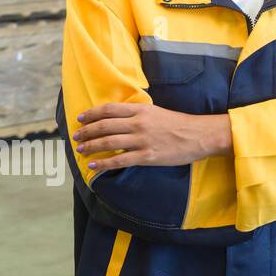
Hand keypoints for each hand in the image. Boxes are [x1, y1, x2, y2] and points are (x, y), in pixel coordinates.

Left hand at [73, 104, 230, 169]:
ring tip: (80, 150)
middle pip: (104, 126)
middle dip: (86, 131)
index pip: (109, 109)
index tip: (81, 118)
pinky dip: (103, 164)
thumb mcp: (157, 112)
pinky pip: (119, 161)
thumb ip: (138, 115)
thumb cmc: (179, 124)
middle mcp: (139, 123)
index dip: (92, 114)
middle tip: (76, 136)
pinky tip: (93, 165)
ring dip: (90, 146)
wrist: (199, 136)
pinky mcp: (147, 156)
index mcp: (141, 110)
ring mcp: (142, 140)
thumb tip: (119, 121)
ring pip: (108, 143)